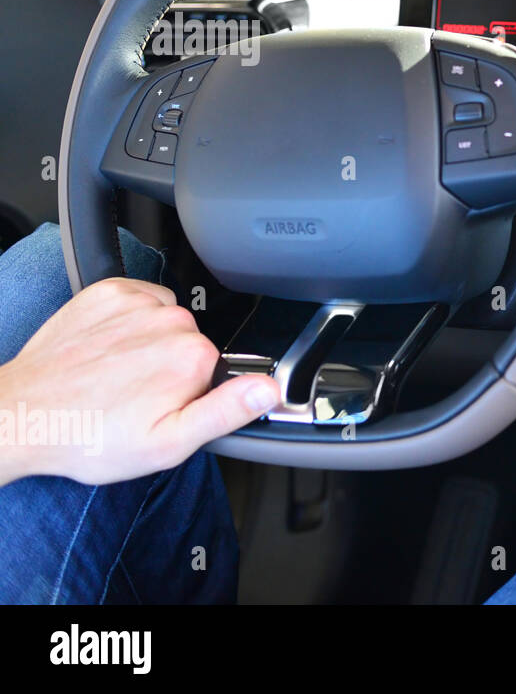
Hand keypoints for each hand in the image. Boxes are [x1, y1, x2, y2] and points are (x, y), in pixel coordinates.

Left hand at [0, 278, 278, 485]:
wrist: (22, 416)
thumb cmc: (89, 435)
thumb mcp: (168, 444)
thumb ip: (227, 412)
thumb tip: (269, 389)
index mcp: (192, 358)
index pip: (218, 370)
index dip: (195, 394)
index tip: (167, 409)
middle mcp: (169, 322)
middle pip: (194, 343)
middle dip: (174, 369)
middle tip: (139, 400)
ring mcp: (135, 303)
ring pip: (167, 321)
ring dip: (151, 344)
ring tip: (118, 377)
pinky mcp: (106, 293)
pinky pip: (139, 299)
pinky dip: (129, 321)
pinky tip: (108, 352)